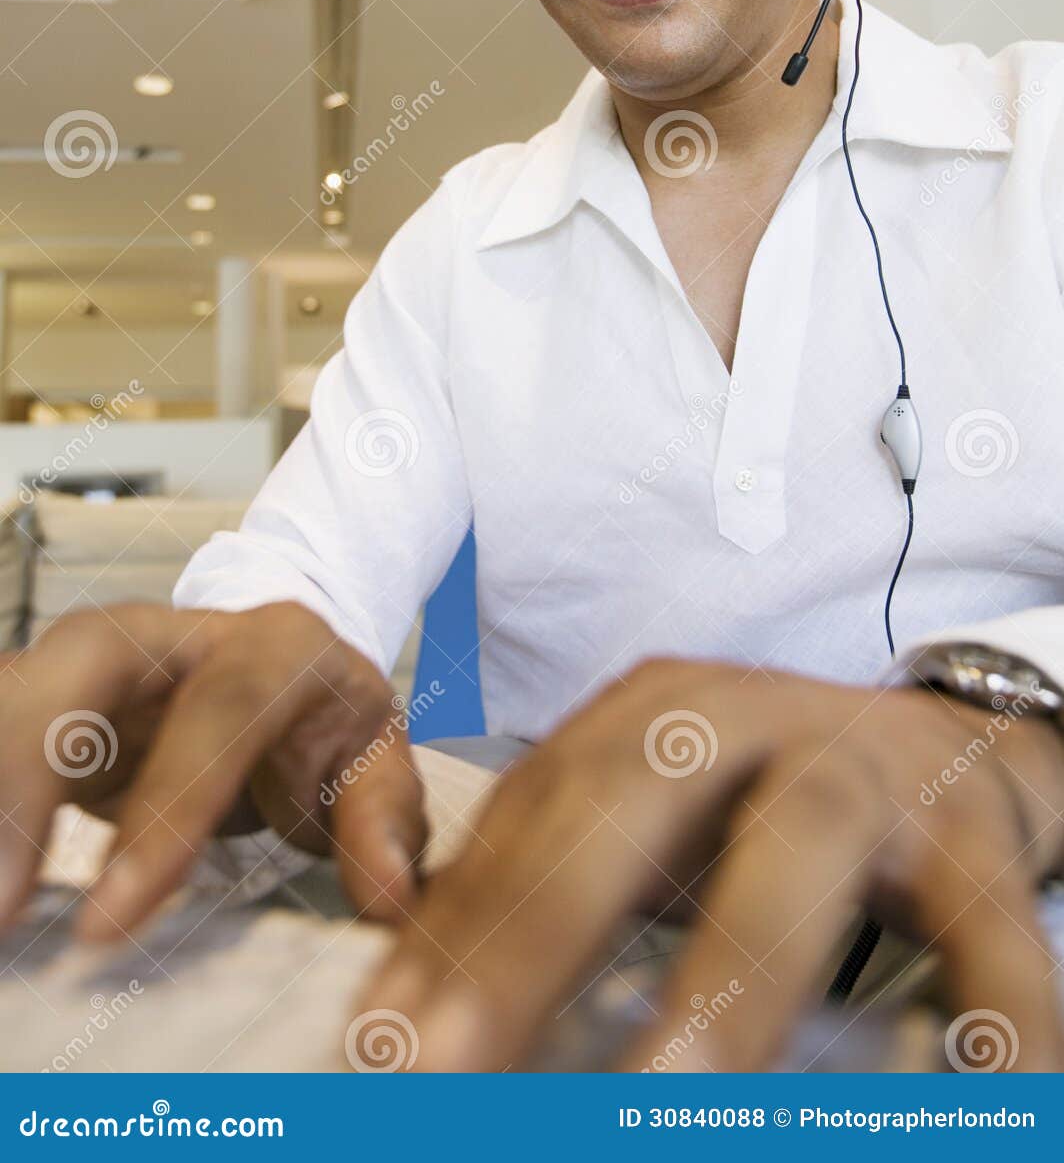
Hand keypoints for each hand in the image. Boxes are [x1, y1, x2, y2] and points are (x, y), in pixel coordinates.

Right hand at [0, 601, 425, 942]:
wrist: (275, 665)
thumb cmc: (322, 722)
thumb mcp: (373, 762)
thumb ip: (383, 825)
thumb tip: (391, 899)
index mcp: (273, 644)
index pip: (222, 709)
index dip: (165, 807)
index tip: (112, 919)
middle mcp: (168, 633)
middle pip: (84, 667)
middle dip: (26, 772)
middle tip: (0, 905)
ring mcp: (94, 660)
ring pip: (19, 696)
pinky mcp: (45, 701)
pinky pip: (3, 738)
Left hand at [361, 657, 1063, 1071]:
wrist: (946, 744)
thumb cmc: (762, 806)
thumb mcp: (647, 825)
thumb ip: (536, 890)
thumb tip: (396, 1010)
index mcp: (655, 716)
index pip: (533, 808)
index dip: (454, 922)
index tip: (380, 1043)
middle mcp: (754, 721)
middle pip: (635, 796)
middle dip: (540, 931)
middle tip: (451, 1067)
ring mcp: (867, 769)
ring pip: (798, 848)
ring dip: (729, 983)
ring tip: (658, 1101)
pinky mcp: (976, 835)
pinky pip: (990, 931)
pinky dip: (991, 1018)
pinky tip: (976, 1094)